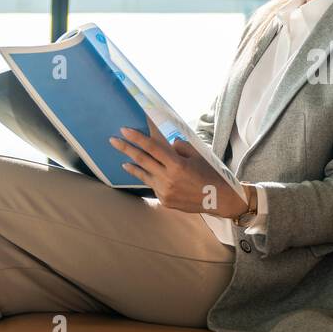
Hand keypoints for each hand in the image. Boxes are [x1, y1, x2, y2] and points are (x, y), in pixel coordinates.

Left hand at [109, 113, 248, 216]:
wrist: (219, 199)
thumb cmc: (210, 174)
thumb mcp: (198, 156)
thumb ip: (180, 147)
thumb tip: (167, 145)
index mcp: (177, 165)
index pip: (152, 148)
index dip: (137, 138)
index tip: (124, 130)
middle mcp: (168, 178)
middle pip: (142, 160)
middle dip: (126, 149)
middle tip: (113, 140)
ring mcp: (165, 191)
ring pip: (144, 175)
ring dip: (133, 167)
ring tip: (124, 161)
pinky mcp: (165, 201)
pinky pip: (154, 186)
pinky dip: (150, 179)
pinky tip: (146, 175)